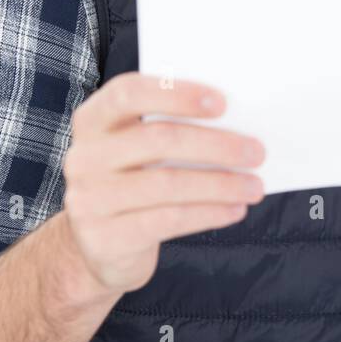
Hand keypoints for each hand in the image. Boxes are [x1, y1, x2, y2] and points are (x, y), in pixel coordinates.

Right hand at [62, 71, 264, 292]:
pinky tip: (235, 210)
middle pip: (157, 139)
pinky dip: (209, 213)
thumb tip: (238, 123)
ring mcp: (89, 200)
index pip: (128, 93)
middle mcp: (84, 157)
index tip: (222, 103)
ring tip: (255, 186)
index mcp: (92, 121)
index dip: (175, 93)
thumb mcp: (139, 152)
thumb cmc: (135, 183)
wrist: (99, 248)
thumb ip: (170, 130)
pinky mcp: (105, 239)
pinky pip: (168, 220)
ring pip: (167, 184)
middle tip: (256, 151)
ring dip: (221, 184)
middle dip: (215, 144)